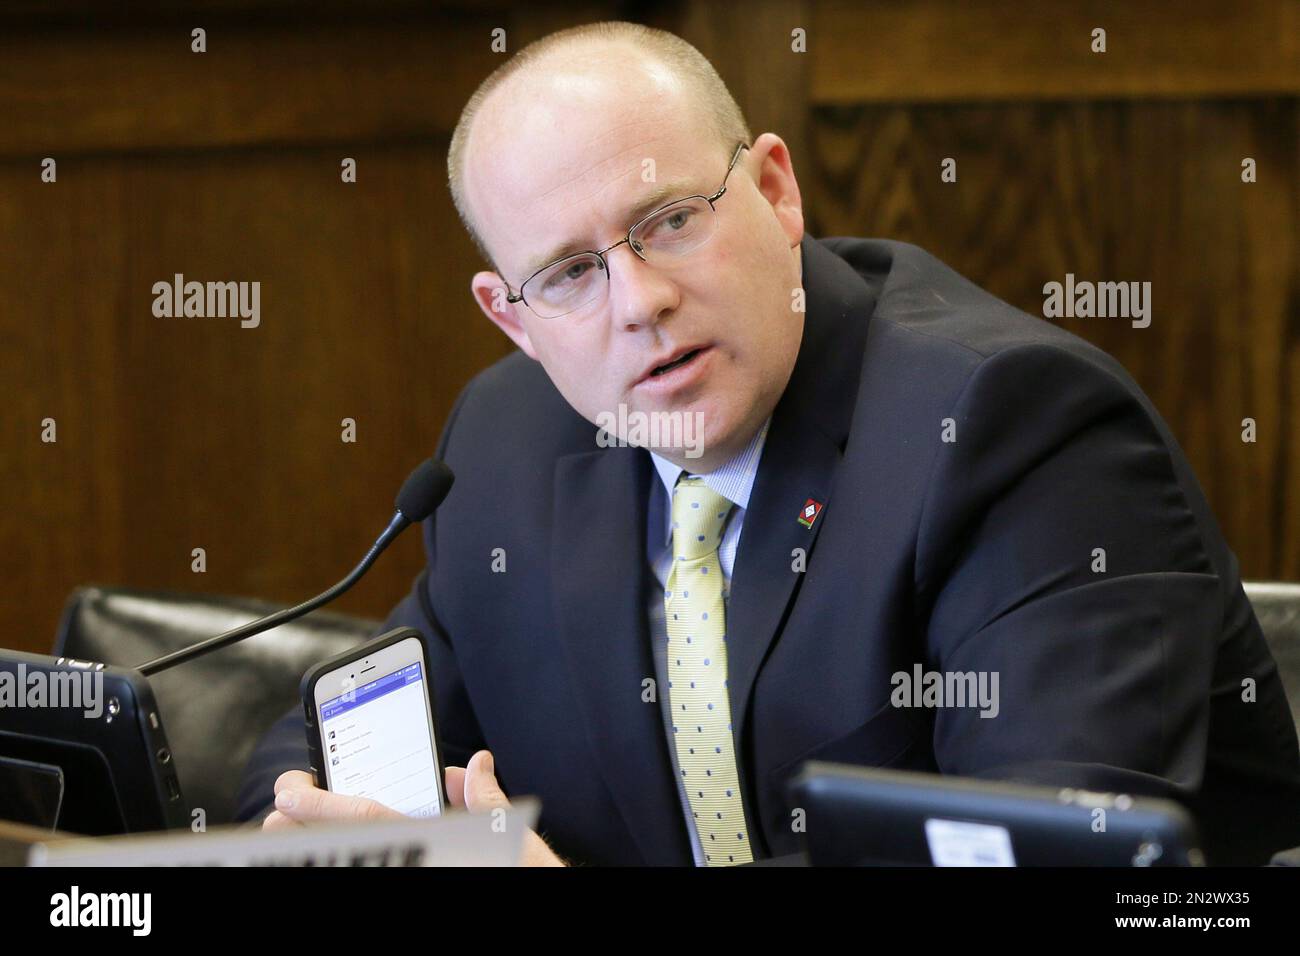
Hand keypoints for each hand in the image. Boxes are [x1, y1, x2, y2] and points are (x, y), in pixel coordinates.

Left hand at [263, 749, 565, 865]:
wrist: (536, 914)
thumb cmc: (526, 877)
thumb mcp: (514, 837)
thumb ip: (486, 799)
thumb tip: (474, 766)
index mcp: (439, 847)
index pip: (368, 820)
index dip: (322, 804)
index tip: (289, 790)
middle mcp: (418, 867)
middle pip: (348, 848)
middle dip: (304, 829)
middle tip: (277, 810)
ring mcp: (412, 877)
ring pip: (351, 866)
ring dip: (313, 852)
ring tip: (286, 835)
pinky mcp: (415, 888)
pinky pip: (370, 870)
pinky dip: (344, 862)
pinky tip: (324, 855)